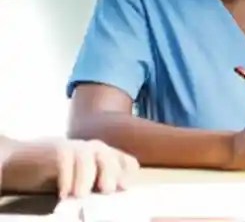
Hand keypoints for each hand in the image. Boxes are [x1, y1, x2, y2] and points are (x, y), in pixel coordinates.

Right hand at [0, 139, 137, 198]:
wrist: (19, 160)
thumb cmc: (52, 174)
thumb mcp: (80, 181)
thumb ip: (95, 184)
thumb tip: (112, 195)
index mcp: (102, 156)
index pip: (125, 161)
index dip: (127, 173)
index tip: (124, 189)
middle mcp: (91, 148)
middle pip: (108, 156)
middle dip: (111, 173)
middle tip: (106, 191)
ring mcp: (73, 145)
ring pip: (87, 156)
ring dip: (86, 176)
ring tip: (80, 195)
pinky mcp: (55, 149)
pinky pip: (64, 161)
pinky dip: (65, 178)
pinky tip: (63, 194)